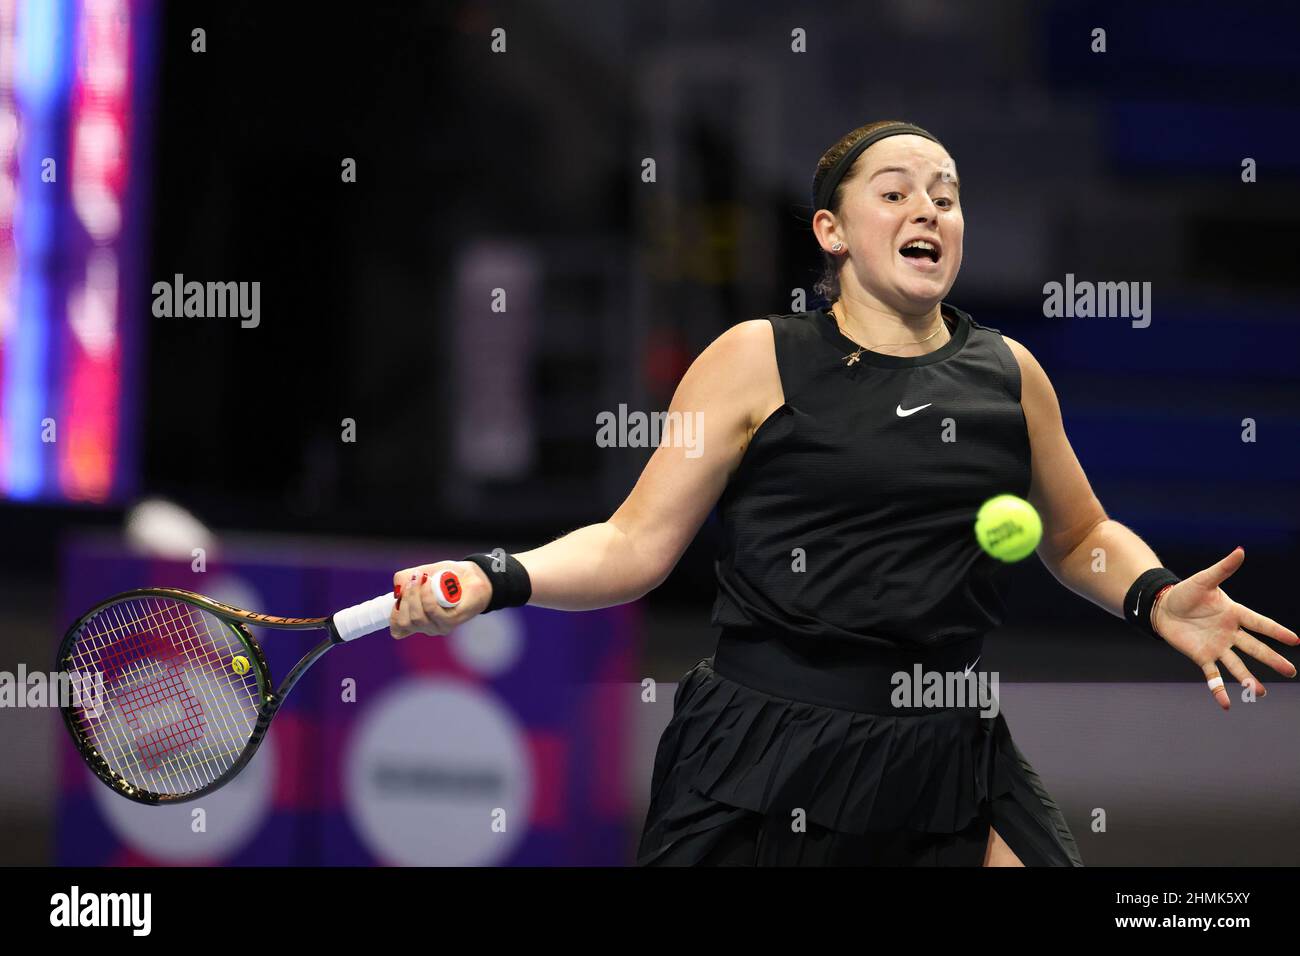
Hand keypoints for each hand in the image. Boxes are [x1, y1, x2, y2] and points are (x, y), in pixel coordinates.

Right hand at [389, 560, 491, 637]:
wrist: (472, 576)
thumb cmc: (446, 577)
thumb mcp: (419, 574)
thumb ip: (403, 579)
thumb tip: (397, 590)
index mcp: (417, 620)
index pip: (398, 630)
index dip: (393, 615)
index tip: (398, 597)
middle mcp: (427, 627)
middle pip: (404, 622)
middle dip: (405, 598)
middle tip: (414, 579)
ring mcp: (439, 626)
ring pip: (416, 617)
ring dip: (415, 595)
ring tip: (422, 578)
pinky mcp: (451, 621)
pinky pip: (432, 611)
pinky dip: (427, 596)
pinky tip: (430, 585)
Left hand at [1152, 546, 1298, 709]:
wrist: (1162, 607)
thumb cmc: (1185, 592)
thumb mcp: (1204, 580)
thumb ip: (1222, 569)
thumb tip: (1240, 550)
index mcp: (1234, 613)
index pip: (1260, 623)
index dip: (1276, 631)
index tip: (1295, 640)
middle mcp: (1230, 633)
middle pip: (1254, 648)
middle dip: (1271, 660)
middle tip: (1290, 672)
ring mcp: (1217, 646)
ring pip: (1237, 665)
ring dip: (1248, 678)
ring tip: (1260, 692)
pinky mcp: (1201, 656)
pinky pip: (1212, 676)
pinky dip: (1218, 689)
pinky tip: (1226, 703)